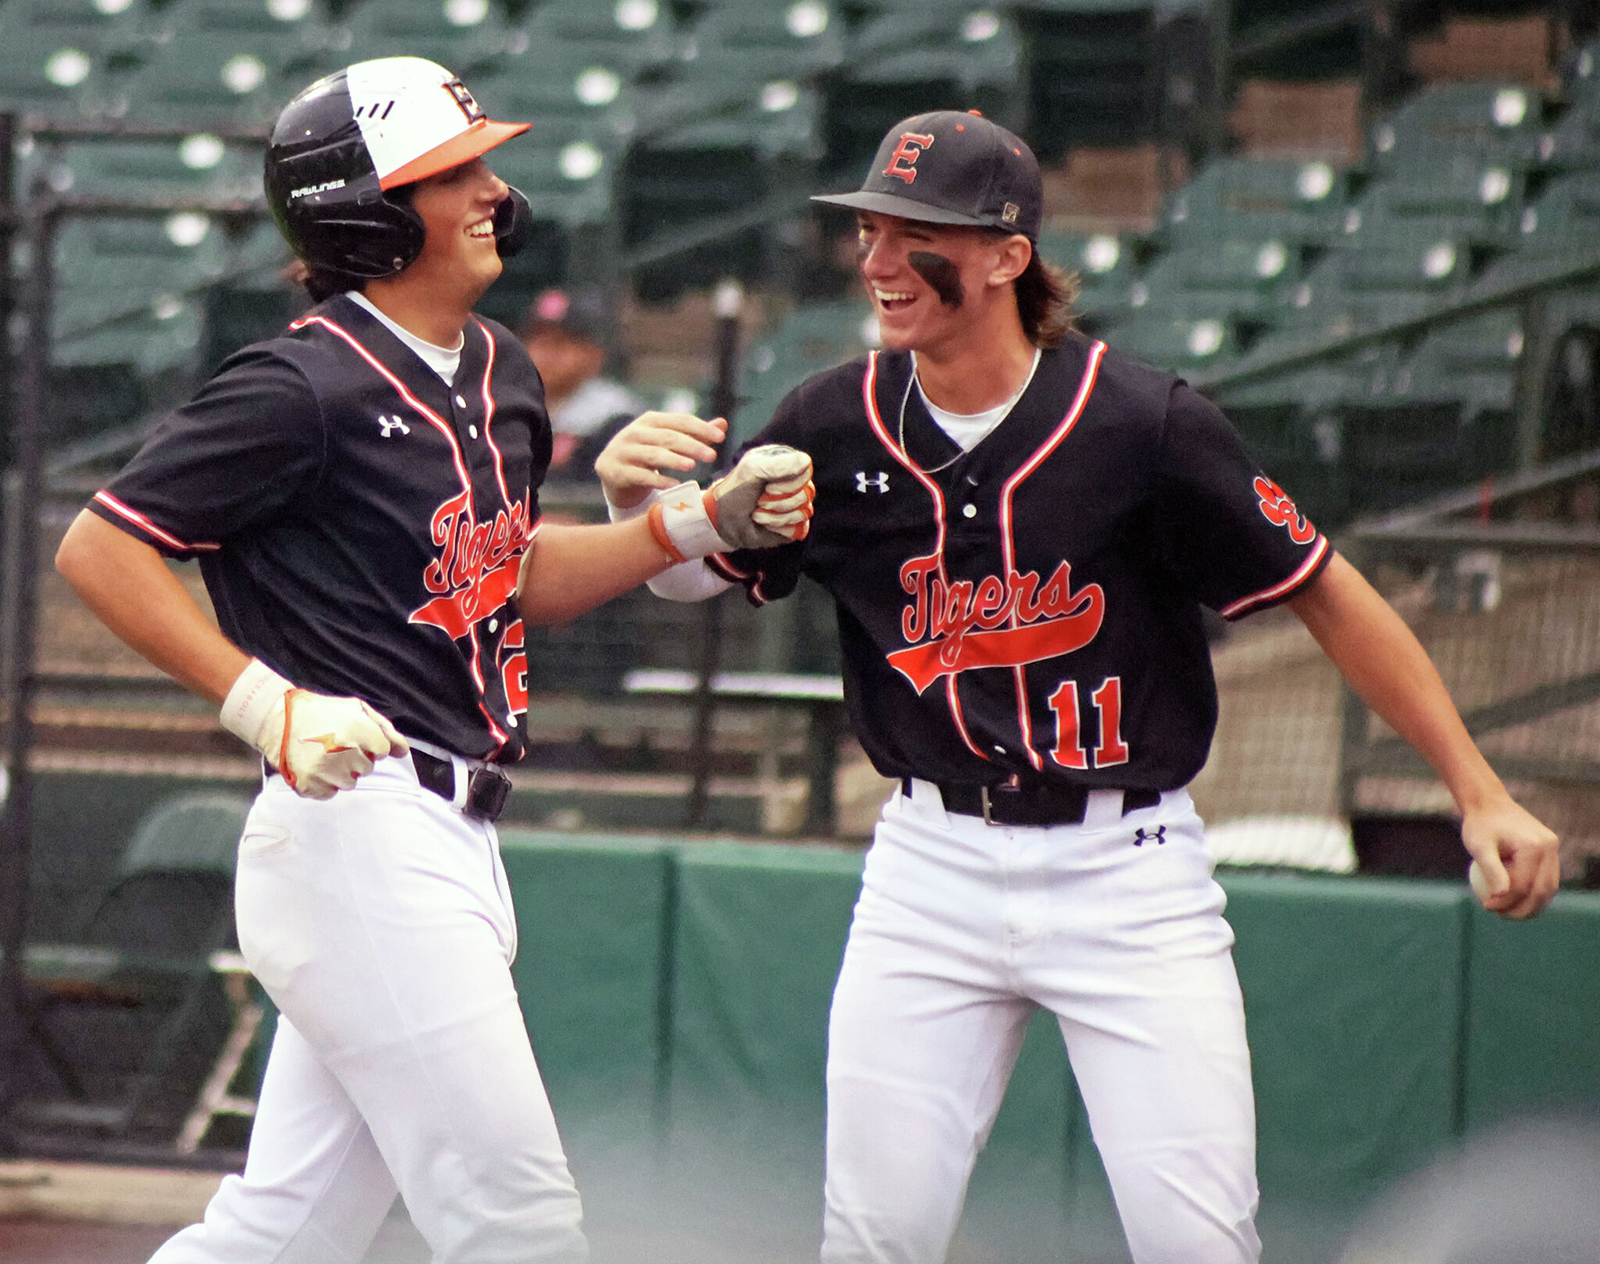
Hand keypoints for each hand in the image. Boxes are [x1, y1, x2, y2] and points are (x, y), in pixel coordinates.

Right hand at [220, 659, 408, 799]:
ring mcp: (326, 771)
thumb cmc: (321, 713)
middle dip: (357, 758)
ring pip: (350, 782)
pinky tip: (315, 766)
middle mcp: (343, 752)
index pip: (383, 751)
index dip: (372, 745)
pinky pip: (330, 792)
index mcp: (357, 730)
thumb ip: (385, 730)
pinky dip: (325, 783)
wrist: (278, 720)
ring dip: (342, 772)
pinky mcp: (311, 785)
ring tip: (325, 755)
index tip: (357, 738)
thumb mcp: (357, 710)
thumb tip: (403, 752)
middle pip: (368, 768)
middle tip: (337, 745)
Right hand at [595, 412, 726, 509]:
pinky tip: (674, 485)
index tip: (721, 437)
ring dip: (673, 460)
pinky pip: (640, 476)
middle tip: (712, 456)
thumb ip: (694, 434)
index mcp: (650, 420)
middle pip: (668, 437)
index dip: (701, 428)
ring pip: (653, 455)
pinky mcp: (617, 471)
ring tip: (692, 466)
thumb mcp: (667, 441)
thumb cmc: (646, 455)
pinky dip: (657, 480)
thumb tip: (722, 424)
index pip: (679, 421)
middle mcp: (635, 432)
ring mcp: (624, 451)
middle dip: (692, 446)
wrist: (611, 473)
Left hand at [708, 444, 814, 548]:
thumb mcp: (751, 470)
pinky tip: (765, 524)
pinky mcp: (794, 524)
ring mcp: (796, 504)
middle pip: (807, 491)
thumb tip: (806, 462)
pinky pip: (800, 527)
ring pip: (804, 511)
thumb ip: (777, 464)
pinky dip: (779, 527)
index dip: (790, 481)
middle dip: (779, 501)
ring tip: (757, 514)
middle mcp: (794, 483)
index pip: (806, 467)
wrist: (723, 521)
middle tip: (760, 501)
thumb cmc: (734, 492)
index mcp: (785, 463)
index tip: (768, 487)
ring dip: (775, 516)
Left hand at [1461, 798, 1560, 918]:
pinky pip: (1546, 877)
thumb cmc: (1480, 825)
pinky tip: (1517, 902)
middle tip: (1502, 916)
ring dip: (1534, 904)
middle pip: (1541, 889)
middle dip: (1524, 909)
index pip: (1522, 884)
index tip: (1487, 907)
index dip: (1505, 901)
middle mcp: (1549, 847)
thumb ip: (1492, 871)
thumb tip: (1500, 897)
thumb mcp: (1479, 847)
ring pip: (1549, 886)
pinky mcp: (1550, 850)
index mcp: (1534, 846)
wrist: (1489, 804)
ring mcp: (1553, 849)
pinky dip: (1535, 892)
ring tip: (1511, 914)